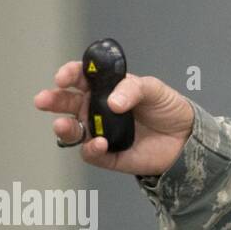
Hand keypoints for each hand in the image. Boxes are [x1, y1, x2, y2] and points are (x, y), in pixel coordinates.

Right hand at [33, 60, 194, 176]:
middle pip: (67, 103)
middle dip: (53, 100)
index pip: (82, 78)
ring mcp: (99, 132)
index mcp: (106, 88)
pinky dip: (91, 148)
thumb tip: (113, 102)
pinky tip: (99, 143)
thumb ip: (134, 89)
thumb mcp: (155, 89)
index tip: (64, 76)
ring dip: (64, 127)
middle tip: (44, 99)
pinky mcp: (107, 154)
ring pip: (72, 130)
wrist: (186, 136)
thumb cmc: (167, 108)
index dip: (70, 74)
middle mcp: (97, 110)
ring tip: (62, 125)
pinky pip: (91, 153)